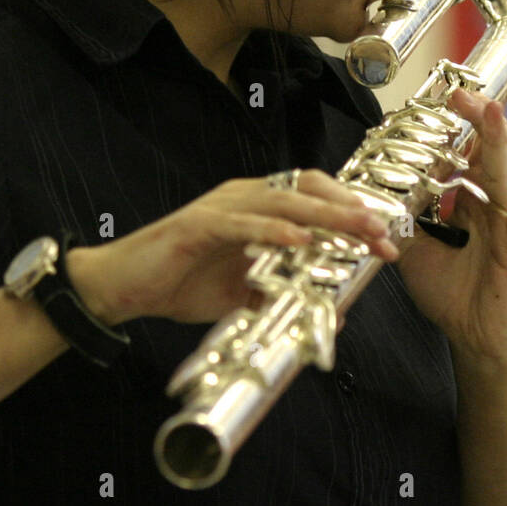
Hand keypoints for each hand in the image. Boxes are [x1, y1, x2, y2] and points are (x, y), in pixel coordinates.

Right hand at [67, 170, 398, 325]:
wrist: (122, 288)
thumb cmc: (180, 283)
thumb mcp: (241, 296)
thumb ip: (281, 296)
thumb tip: (330, 313)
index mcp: (257, 207)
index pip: (314, 196)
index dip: (350, 211)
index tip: (384, 238)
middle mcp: (244, 197)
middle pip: (308, 192)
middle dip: (349, 211)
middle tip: (382, 233)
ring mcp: (222, 208)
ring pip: (283, 201)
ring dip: (324, 215)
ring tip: (356, 228)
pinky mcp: (198, 225)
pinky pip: (242, 223)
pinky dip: (273, 230)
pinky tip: (298, 240)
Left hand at [394, 87, 506, 366]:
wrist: (478, 342)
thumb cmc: (454, 298)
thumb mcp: (415, 253)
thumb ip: (402, 223)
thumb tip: (373, 198)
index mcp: (471, 205)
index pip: (464, 157)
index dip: (454, 131)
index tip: (439, 100)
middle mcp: (493, 208)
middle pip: (486, 155)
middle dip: (474, 121)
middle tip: (459, 92)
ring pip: (503, 175)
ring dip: (499, 141)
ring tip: (494, 108)